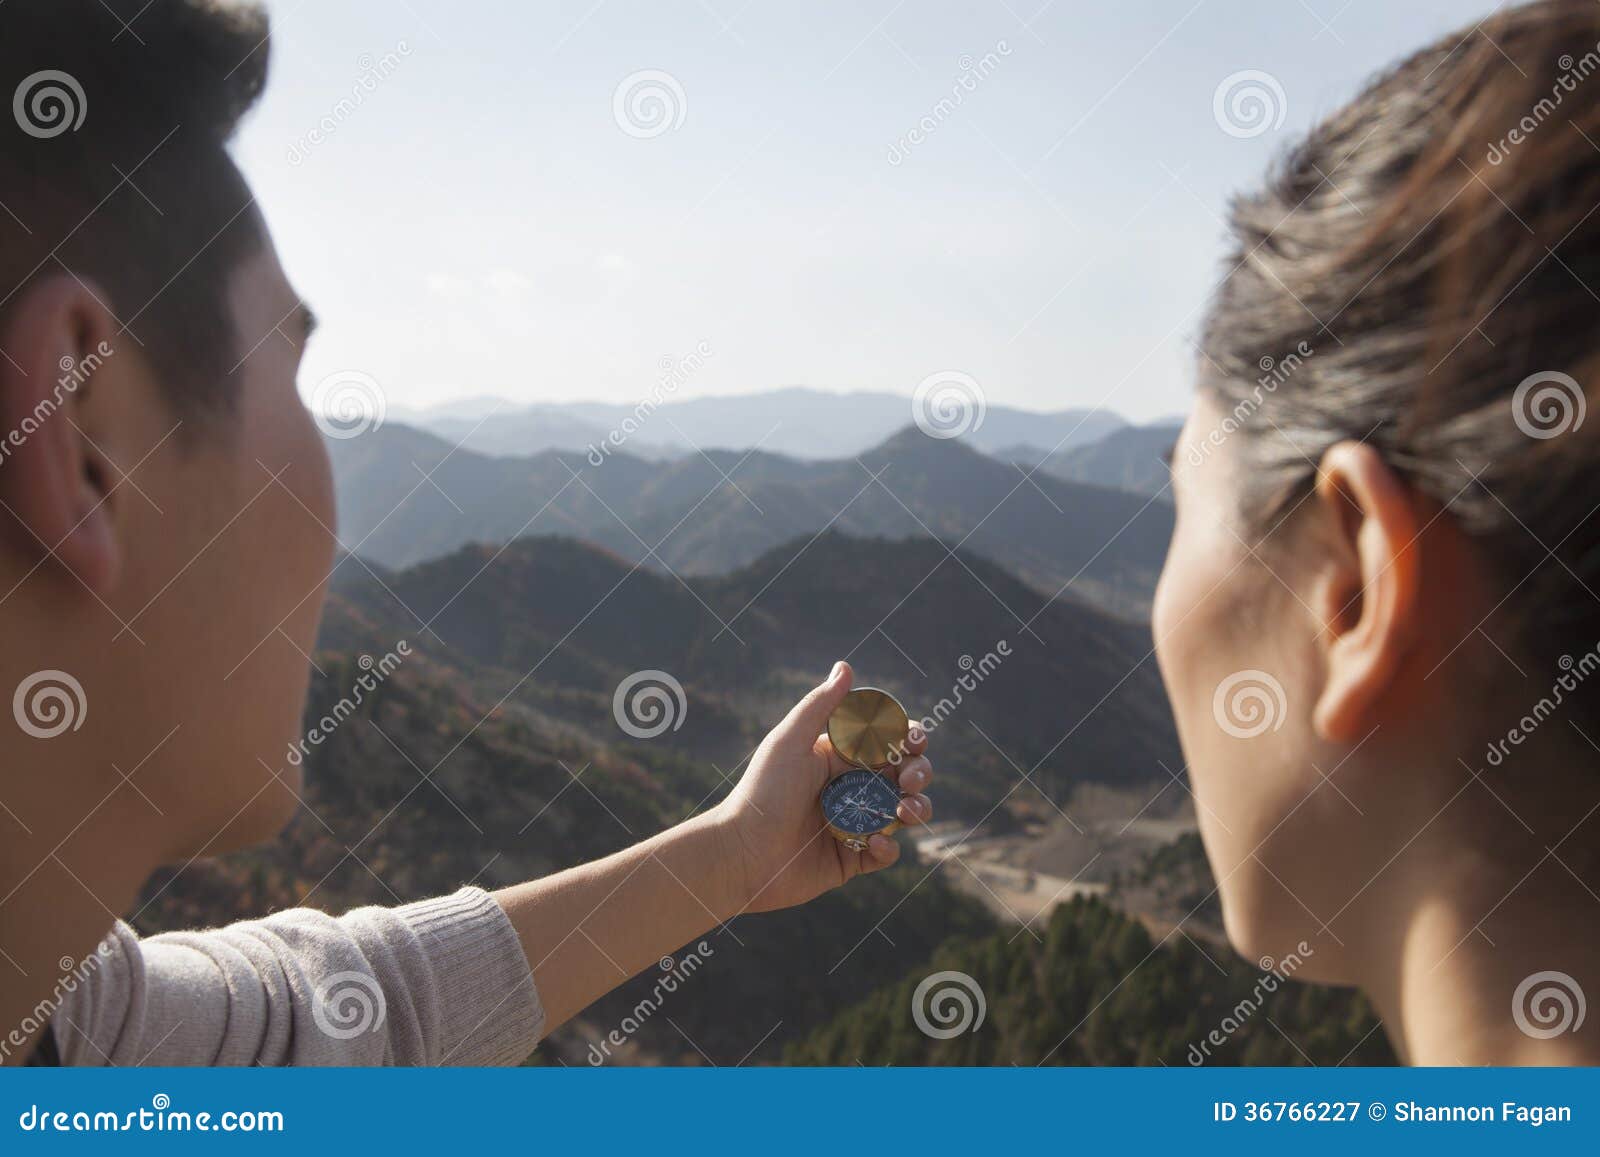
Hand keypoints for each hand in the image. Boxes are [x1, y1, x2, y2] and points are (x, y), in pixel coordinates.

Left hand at [710, 661, 932, 914]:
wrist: (742, 854)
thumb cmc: (762, 792)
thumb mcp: (789, 742)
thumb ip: (820, 705)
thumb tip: (845, 667)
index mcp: (839, 757)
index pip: (886, 741)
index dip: (908, 738)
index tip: (914, 741)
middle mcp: (850, 788)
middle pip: (903, 775)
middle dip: (918, 773)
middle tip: (909, 780)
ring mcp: (854, 823)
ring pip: (903, 812)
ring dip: (916, 808)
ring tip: (906, 812)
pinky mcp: (852, 857)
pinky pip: (886, 851)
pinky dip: (889, 847)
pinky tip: (875, 841)